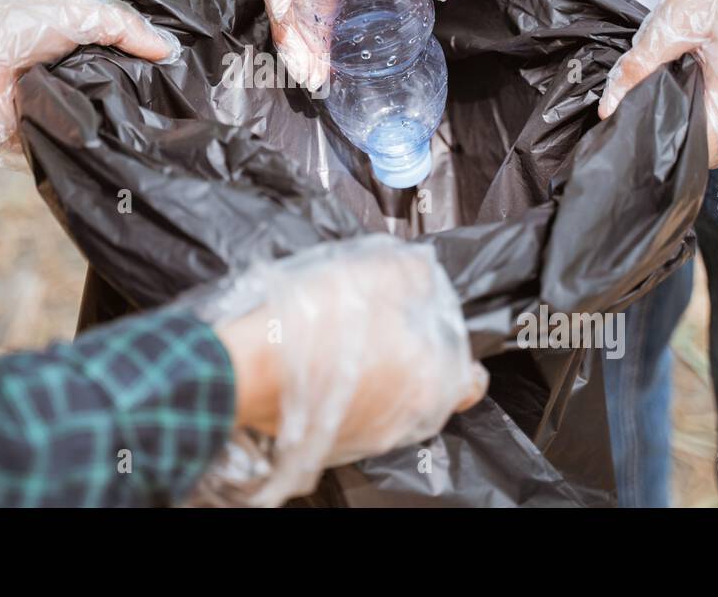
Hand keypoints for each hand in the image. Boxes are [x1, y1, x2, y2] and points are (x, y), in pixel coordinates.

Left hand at [0, 0, 179, 166]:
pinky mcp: (29, 145)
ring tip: (143, 149)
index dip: (151, 86)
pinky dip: (74, 162)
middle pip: (112, 113)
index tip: (183, 99)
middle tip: (169, 130)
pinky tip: (102, 161)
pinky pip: (60, 160)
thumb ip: (128, 27)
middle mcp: (70, 91)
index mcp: (83, 60)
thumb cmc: (20, 20)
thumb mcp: (85, 11)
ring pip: (89, 139)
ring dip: (107, 143)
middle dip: (134, 120)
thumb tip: (170, 51)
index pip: (125, 79)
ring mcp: (50, 120)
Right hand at [196, 234, 486, 506]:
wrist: (245, 368)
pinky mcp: (330, 446)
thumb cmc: (315, 324)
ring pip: (386, 405)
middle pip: (425, 390)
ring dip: (374, 379)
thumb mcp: (372, 274)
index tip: (439, 336)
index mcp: (430, 384)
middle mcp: (406, 421)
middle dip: (409, 361)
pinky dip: (342, 398)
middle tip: (382, 330)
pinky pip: (350, 418)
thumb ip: (411, 271)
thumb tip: (423, 271)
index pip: (472, 382)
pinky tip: (320, 368)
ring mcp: (368, 439)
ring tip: (345, 345)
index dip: (460, 354)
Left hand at [598, 0, 717, 166]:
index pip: (688, 152)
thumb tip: (610, 105)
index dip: (656, 138)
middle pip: (704, 151)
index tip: (635, 119)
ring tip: (684, 82)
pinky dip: (717, 113)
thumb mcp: (677, 18)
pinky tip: (707, 83)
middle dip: (673, 127)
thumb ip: (638, 66)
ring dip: (696, 120)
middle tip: (655, 92)